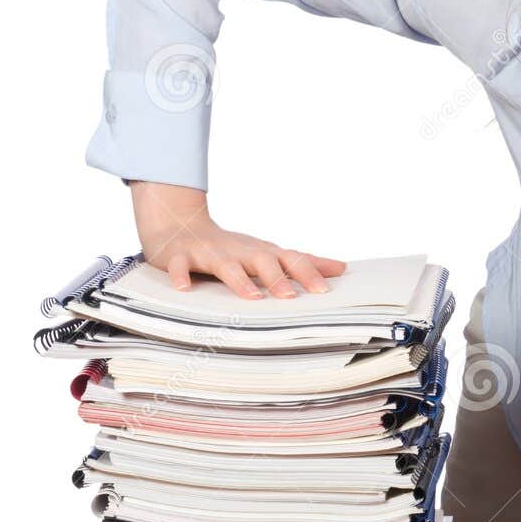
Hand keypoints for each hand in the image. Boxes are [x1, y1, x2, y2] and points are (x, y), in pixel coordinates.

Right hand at [127, 180, 346, 298]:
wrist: (180, 223)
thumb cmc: (232, 247)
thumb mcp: (267, 253)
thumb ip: (302, 263)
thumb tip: (341, 268)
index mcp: (260, 252)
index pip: (289, 260)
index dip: (307, 273)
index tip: (325, 291)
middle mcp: (239, 250)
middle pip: (261, 261)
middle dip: (277, 278)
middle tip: (291, 297)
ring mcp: (209, 252)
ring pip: (225, 265)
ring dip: (239, 280)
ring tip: (253, 297)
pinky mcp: (180, 255)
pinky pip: (179, 265)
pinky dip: (181, 275)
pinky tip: (185, 288)